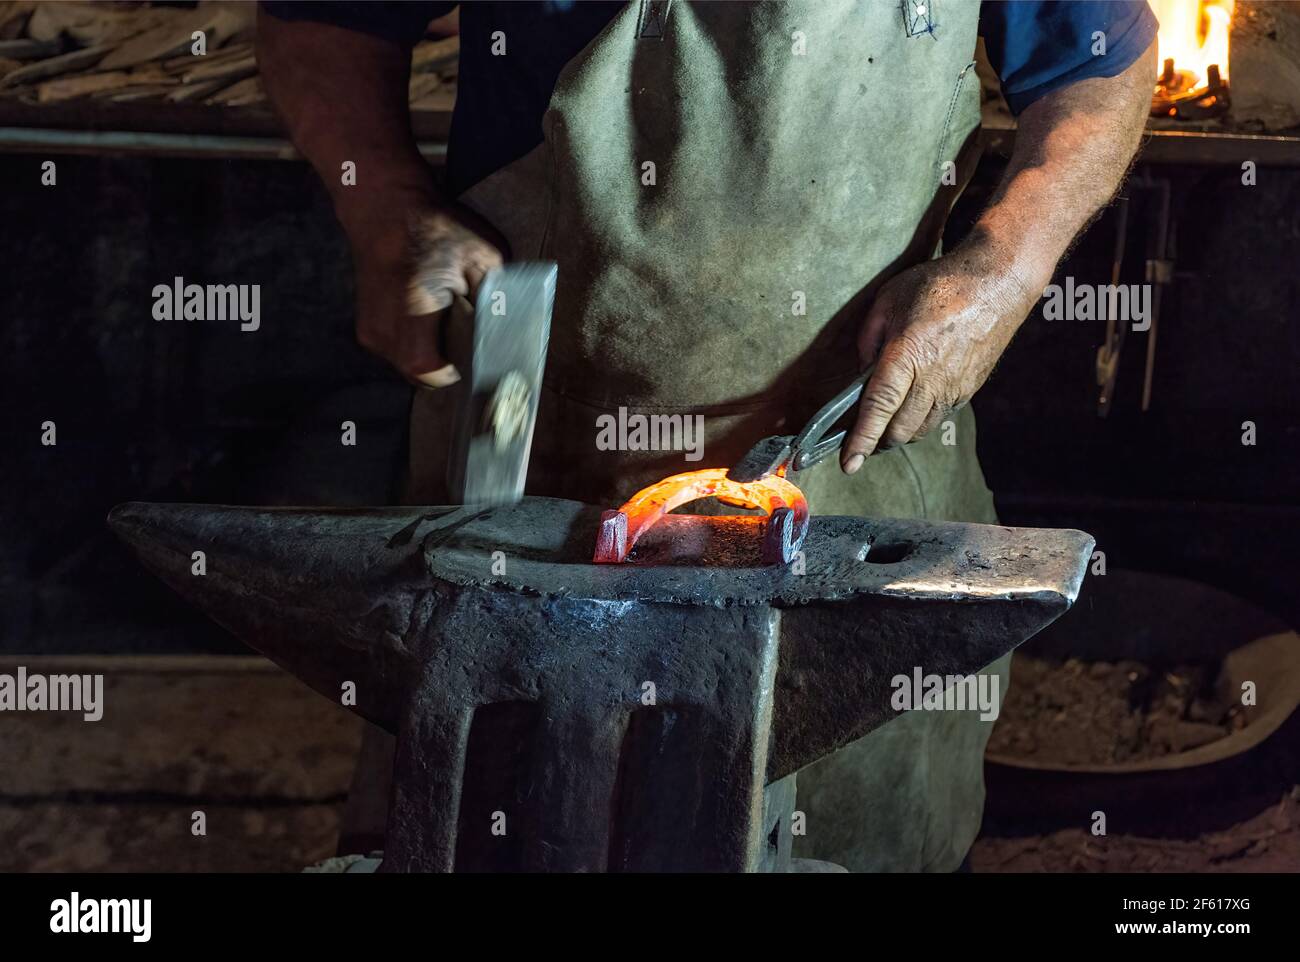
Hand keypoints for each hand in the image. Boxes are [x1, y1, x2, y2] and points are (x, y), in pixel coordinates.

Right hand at [348, 201, 505, 387]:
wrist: (384, 205)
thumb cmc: (434, 228)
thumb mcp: (482, 257)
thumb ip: (497, 297)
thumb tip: (508, 328)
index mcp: (410, 314)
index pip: (430, 371)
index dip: (455, 372)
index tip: (473, 359)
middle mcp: (383, 330)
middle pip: (419, 374)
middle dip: (445, 363)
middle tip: (465, 341)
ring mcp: (370, 330)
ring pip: (406, 364)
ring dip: (429, 353)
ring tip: (446, 325)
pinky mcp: (366, 326)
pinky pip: (396, 350)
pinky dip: (415, 342)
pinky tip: (429, 318)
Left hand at [842, 244, 1037, 472]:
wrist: (998, 283)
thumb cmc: (939, 286)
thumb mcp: (888, 300)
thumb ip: (868, 339)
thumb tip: (862, 373)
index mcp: (907, 354)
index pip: (879, 408)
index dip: (862, 439)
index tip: (849, 465)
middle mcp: (933, 378)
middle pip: (900, 430)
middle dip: (877, 442)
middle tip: (860, 440)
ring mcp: (955, 387)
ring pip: (921, 429)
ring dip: (900, 434)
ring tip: (884, 425)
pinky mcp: (970, 390)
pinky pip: (939, 417)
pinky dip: (921, 420)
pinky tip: (912, 406)